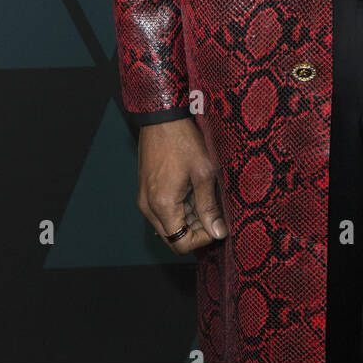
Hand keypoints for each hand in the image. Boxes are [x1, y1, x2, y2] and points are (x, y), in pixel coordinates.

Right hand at [137, 118, 227, 253]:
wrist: (162, 118)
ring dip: (187, 220)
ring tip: (203, 198)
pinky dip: (177, 210)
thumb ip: (209, 206)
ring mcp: (144, 199)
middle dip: (195, 231)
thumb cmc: (183, 141)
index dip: (202, 240)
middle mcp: (148, 207)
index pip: (181, 244)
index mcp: (163, 205)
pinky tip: (191, 192)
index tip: (217, 225)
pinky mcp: (145, 190)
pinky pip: (161, 212)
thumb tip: (218, 232)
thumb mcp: (203, 173)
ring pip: (167, 225)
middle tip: (213, 214)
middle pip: (172, 238)